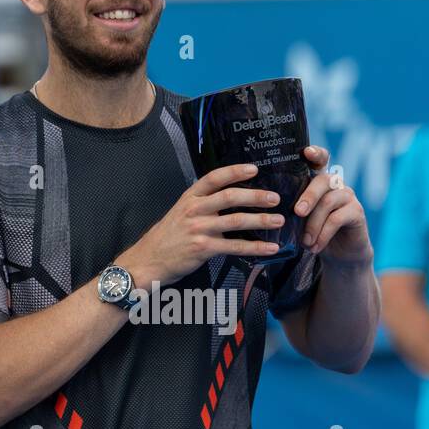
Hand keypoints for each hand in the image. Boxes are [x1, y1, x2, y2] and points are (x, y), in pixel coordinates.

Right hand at [118, 163, 281, 286]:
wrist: (149, 259)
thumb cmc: (168, 236)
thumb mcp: (180, 212)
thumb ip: (202, 204)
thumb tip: (230, 199)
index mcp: (190, 197)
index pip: (214, 178)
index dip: (235, 171)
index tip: (254, 169)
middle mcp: (194, 209)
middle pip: (230, 197)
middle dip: (256, 197)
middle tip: (275, 198)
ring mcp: (199, 228)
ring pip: (236, 220)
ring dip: (261, 220)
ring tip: (278, 220)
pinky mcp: (204, 248)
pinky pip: (235, 246)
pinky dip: (256, 247)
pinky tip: (270, 247)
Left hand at [290, 145, 372, 265]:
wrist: (339, 252)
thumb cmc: (313, 230)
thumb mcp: (299, 218)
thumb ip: (291, 206)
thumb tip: (268, 205)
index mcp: (318, 181)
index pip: (319, 160)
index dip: (316, 153)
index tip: (306, 151)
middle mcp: (335, 184)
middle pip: (322, 181)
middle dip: (308, 196)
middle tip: (297, 212)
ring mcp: (348, 196)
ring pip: (328, 202)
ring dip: (313, 224)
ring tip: (304, 241)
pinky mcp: (357, 212)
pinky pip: (337, 219)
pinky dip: (323, 234)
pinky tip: (315, 246)